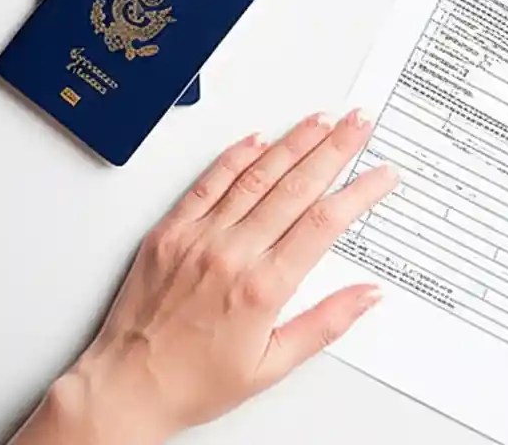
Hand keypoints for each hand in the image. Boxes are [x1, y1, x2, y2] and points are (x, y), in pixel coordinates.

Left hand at [10, 111, 397, 444]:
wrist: (125, 388)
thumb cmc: (193, 383)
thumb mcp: (272, 365)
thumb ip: (325, 323)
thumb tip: (367, 295)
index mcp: (261, 288)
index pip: (324, 223)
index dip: (359, 193)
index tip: (382, 175)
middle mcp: (230, 255)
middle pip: (296, 187)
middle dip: (334, 149)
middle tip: (358, 124)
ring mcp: (197, 238)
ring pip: (255, 177)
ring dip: (293, 142)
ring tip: (321, 120)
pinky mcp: (168, 232)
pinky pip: (207, 184)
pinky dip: (235, 157)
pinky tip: (258, 139)